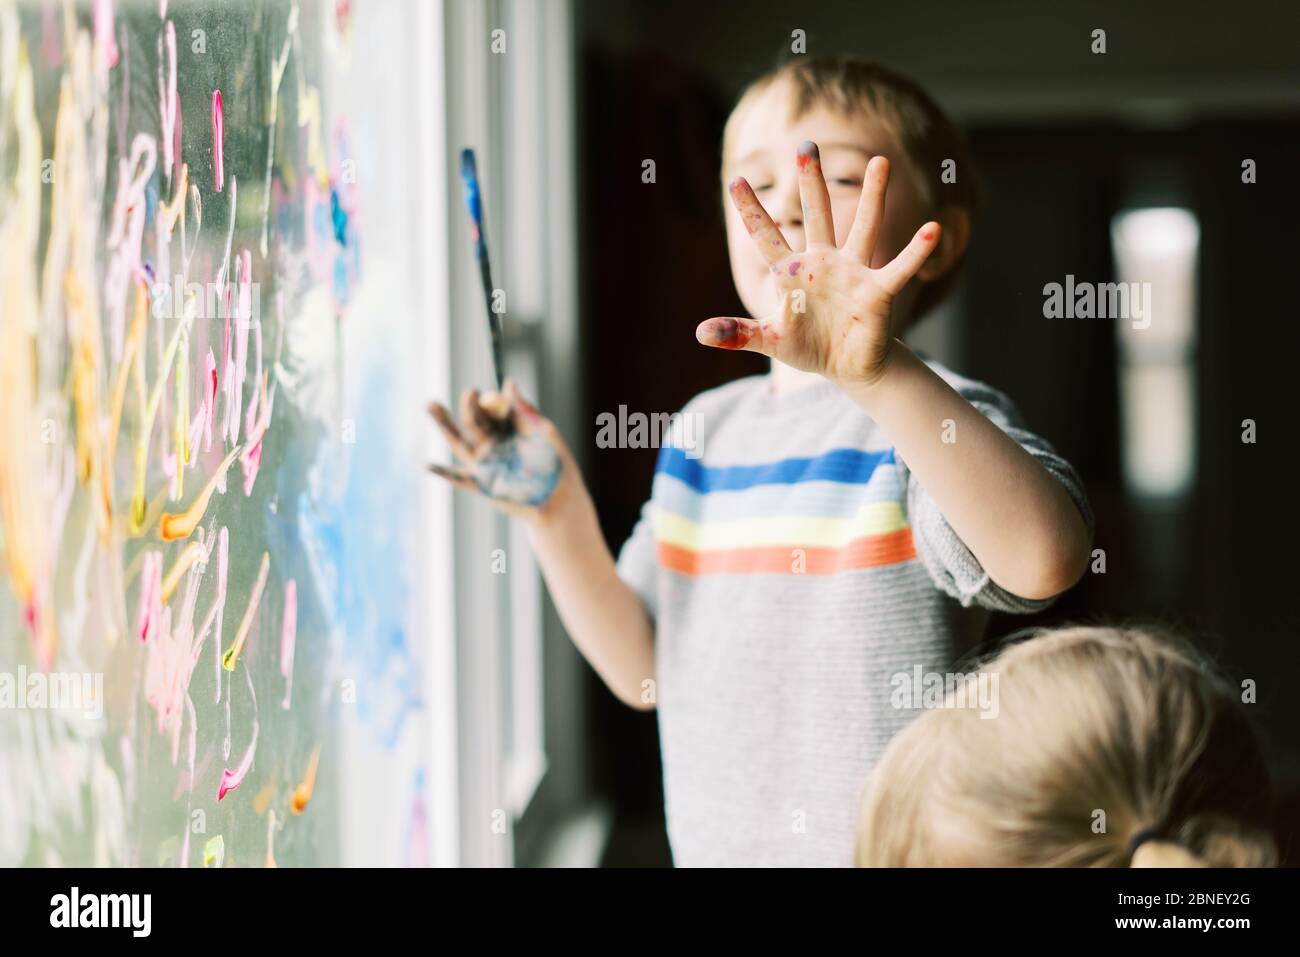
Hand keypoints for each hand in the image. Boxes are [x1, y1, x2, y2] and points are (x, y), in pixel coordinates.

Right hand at [427, 381, 579, 520]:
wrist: (560, 497)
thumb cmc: (555, 462)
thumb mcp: (542, 432)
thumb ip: (524, 410)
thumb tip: (507, 383)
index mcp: (506, 428)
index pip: (490, 409)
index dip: (484, 400)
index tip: (481, 391)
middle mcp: (492, 443)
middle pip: (472, 422)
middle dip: (467, 407)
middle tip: (469, 393)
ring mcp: (484, 463)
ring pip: (459, 442)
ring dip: (444, 424)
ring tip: (431, 404)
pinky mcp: (480, 484)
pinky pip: (459, 478)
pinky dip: (443, 473)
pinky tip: (428, 466)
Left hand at [698, 143, 939, 387]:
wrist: (847, 367)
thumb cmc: (810, 346)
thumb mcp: (771, 341)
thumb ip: (738, 334)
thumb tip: (700, 333)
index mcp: (792, 272)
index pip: (767, 236)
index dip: (752, 210)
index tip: (735, 179)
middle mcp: (823, 262)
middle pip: (817, 214)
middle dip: (812, 182)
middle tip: (806, 145)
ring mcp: (852, 273)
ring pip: (863, 227)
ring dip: (873, 196)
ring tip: (881, 161)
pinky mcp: (876, 292)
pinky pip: (898, 268)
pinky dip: (915, 252)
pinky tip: (930, 230)